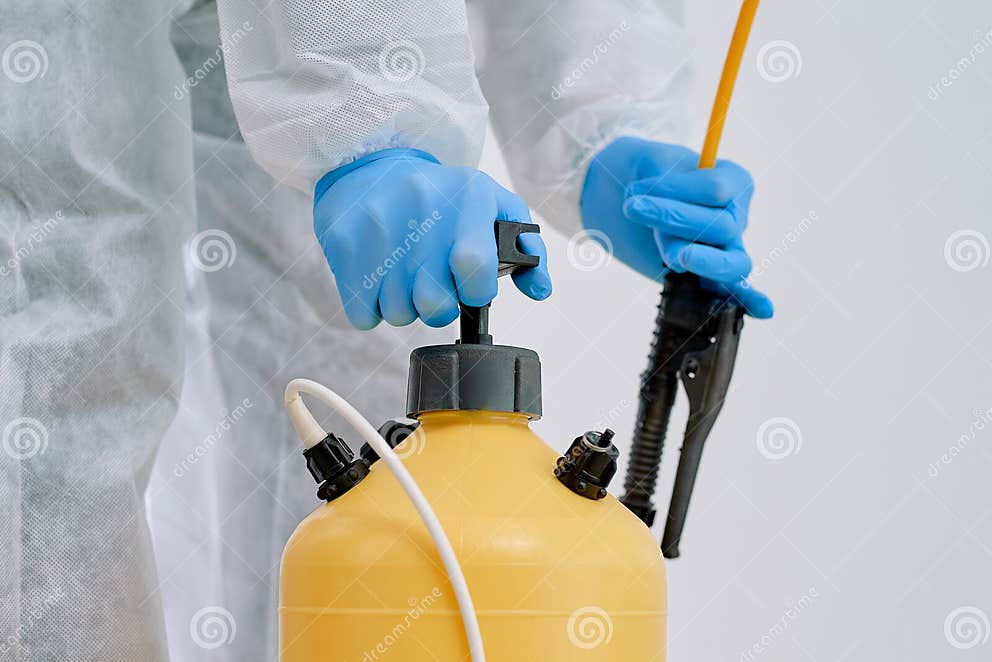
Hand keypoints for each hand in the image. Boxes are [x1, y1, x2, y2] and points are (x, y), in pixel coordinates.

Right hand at [314, 149, 551, 328]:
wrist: (369, 162)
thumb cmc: (440, 195)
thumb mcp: (491, 205)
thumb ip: (526, 247)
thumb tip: (539, 290)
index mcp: (467, 196)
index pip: (475, 268)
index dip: (476, 291)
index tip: (471, 286)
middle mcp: (421, 207)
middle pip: (433, 305)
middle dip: (438, 307)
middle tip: (433, 285)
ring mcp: (377, 225)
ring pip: (397, 313)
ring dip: (403, 306)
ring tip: (404, 276)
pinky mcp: (341, 241)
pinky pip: (362, 312)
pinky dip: (371, 307)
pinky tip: (378, 277)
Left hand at [580, 136, 772, 317]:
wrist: (642, 198)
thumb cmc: (653, 176)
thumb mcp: (653, 170)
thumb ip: (664, 199)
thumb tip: (677, 252)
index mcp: (732, 180)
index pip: (715, 189)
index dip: (676, 189)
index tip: (636, 190)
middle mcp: (736, 216)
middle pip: (720, 227)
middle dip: (674, 218)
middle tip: (631, 207)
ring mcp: (729, 249)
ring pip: (727, 262)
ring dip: (696, 259)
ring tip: (672, 255)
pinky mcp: (714, 275)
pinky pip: (738, 290)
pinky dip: (751, 299)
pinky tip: (763, 310)